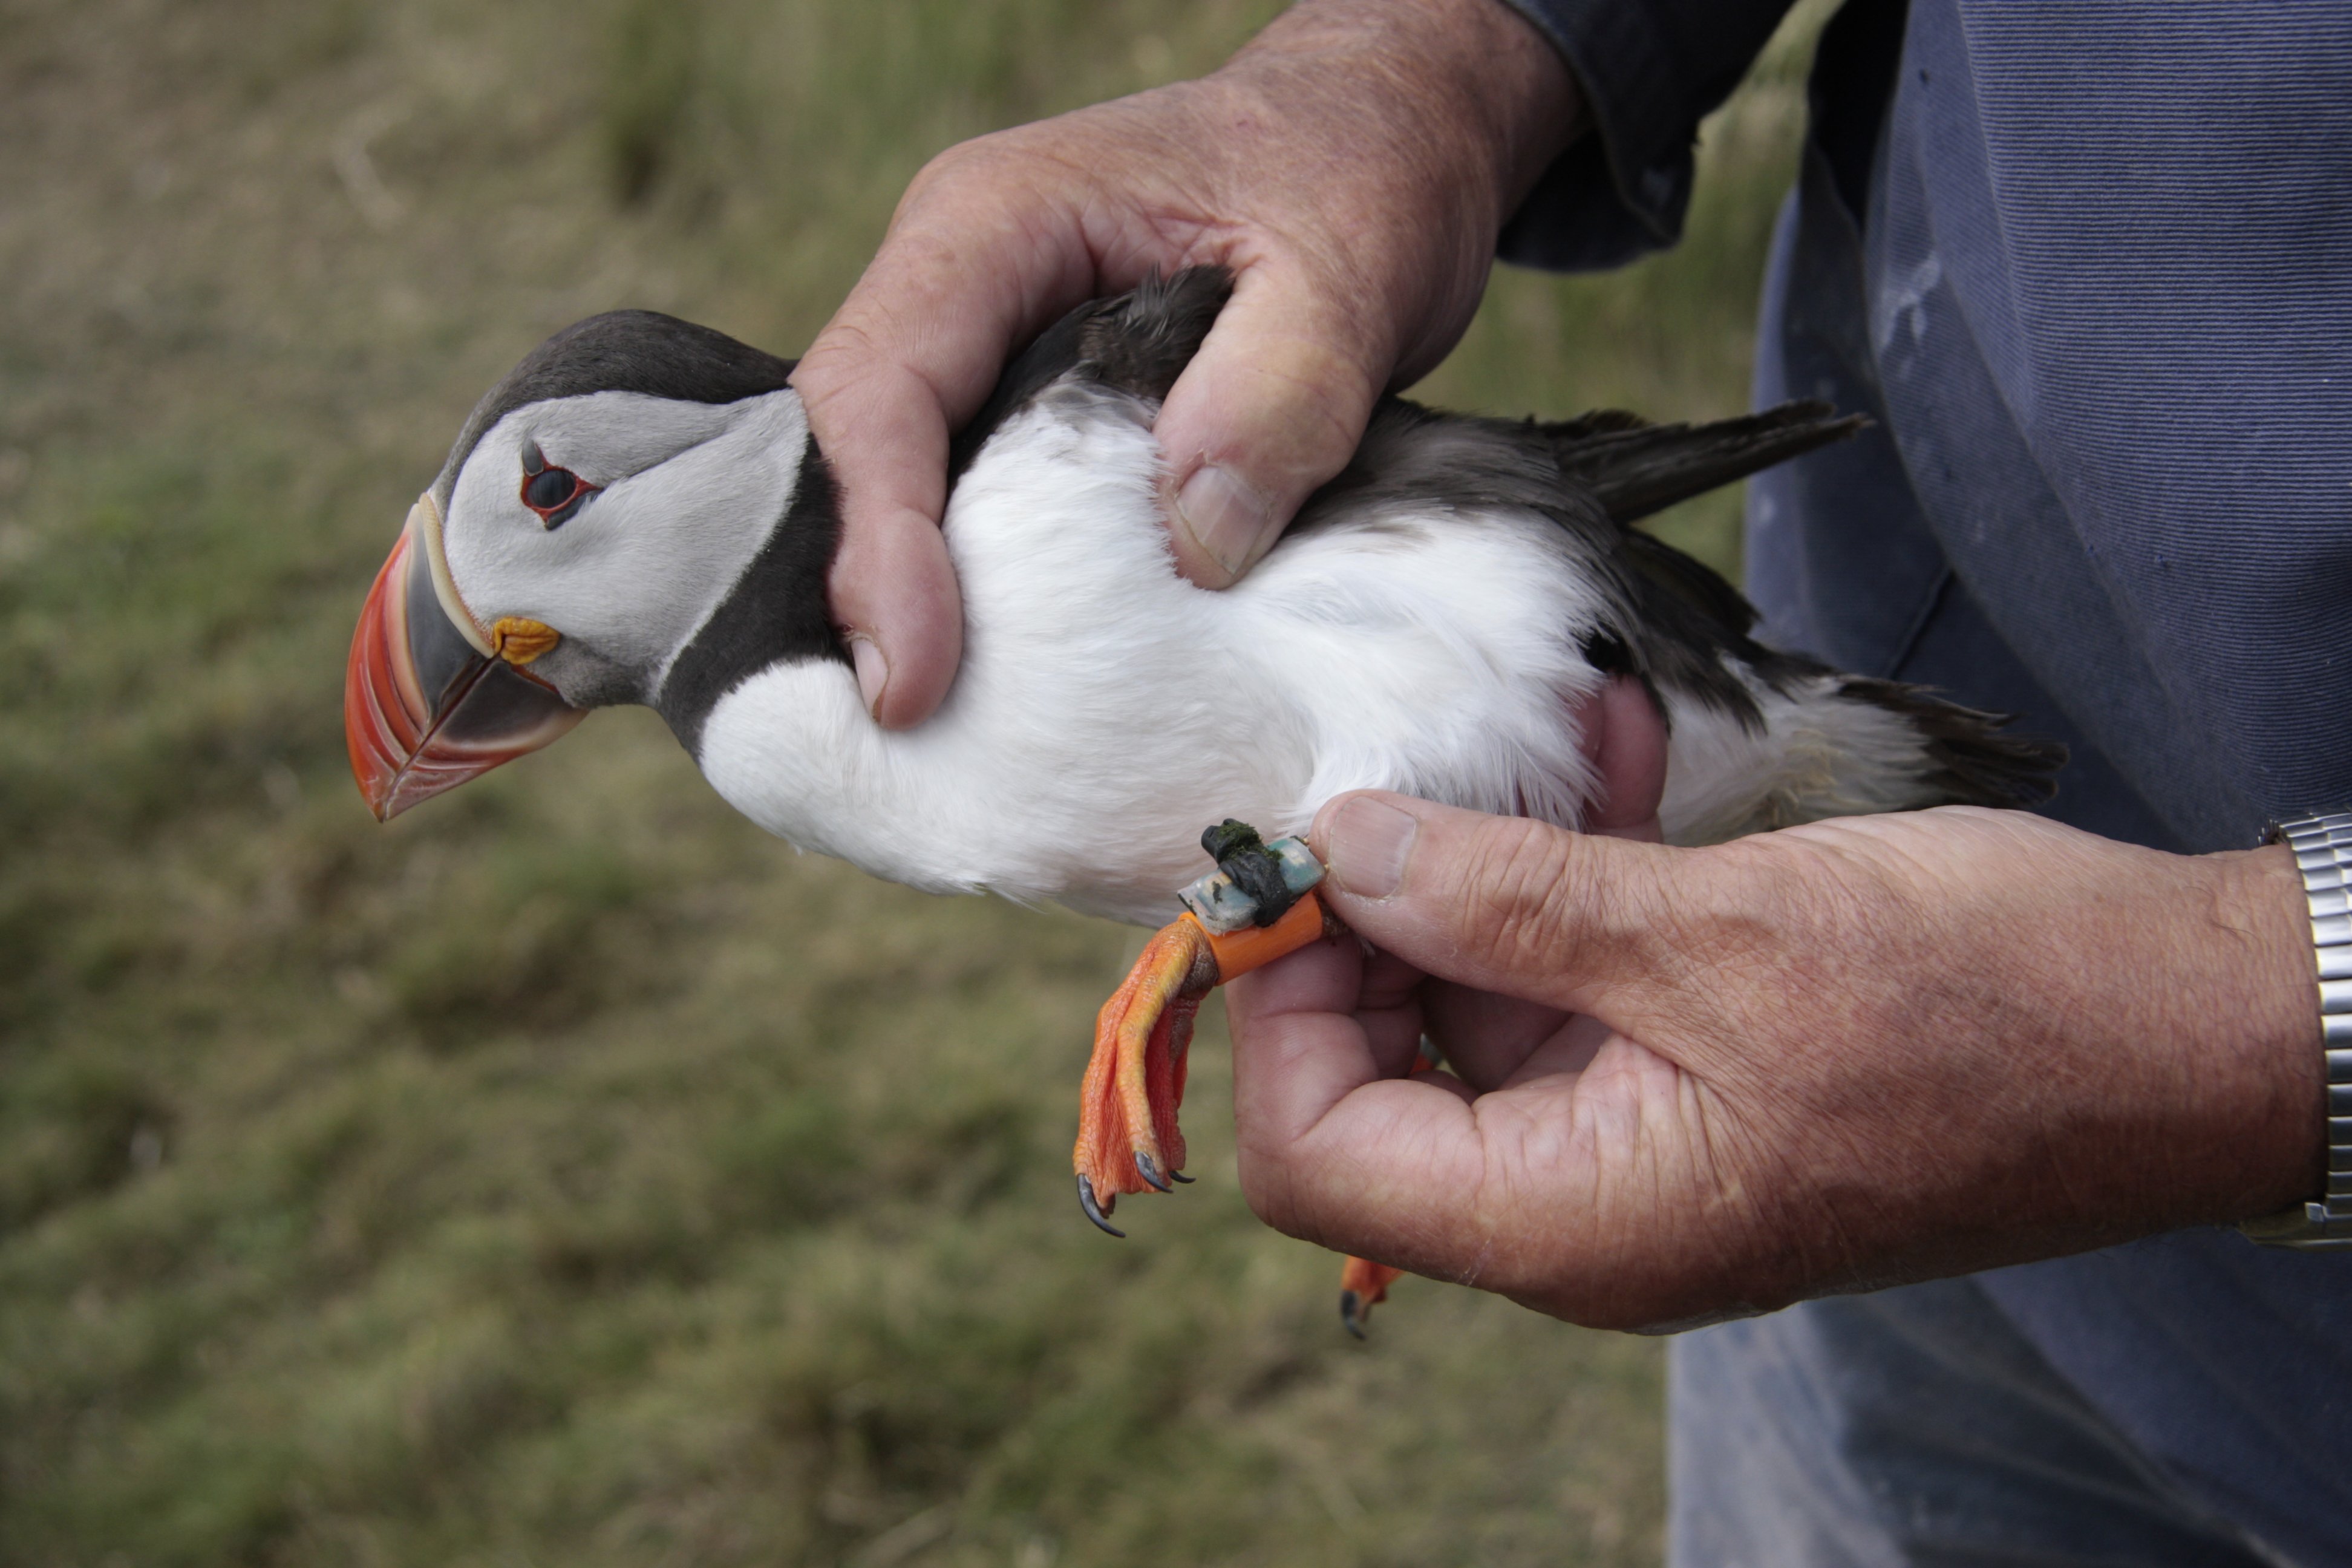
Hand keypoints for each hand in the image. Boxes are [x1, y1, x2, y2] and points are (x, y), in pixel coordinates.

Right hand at [791, 0, 1579, 724]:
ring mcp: (982, 356)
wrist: (1381, 139)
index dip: (881, 543)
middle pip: (849, 458)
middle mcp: (956, 289)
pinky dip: (973, 605)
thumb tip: (1197, 544)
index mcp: (993, 223)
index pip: (882, 390)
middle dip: (861, 601)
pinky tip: (1001, 697)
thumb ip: (1282, 390)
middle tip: (900, 744)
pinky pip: (965, 515)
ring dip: (905, 615)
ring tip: (931, 752)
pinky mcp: (1025, 418)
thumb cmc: (1358, 174)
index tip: (914, 682)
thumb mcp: (1350, 265)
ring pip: (892, 496)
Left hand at [1226, 794, 2322, 1329]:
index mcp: (1574, 1222)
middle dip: (1378, 911)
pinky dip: (1572, 867)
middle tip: (1403, 768)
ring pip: (1475, 1002)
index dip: (1280, 1004)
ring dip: (1487, 861)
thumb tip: (1338, 851)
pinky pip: (1577, 973)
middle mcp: (1583, 1203)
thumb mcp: (1723, 932)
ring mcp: (1635, 1135)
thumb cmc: (1992, 1006)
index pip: (1316, 1153)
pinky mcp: (1689, 1066)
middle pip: (1373, 1074)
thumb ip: (1508, 900)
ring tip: (1543, 727)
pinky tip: (1607, 748)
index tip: (1304, 859)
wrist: (2191, 1031)